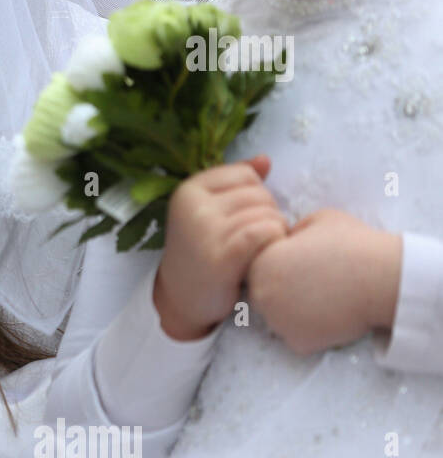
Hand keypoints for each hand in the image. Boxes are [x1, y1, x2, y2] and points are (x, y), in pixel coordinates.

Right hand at [153, 156, 287, 340]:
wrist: (184, 298)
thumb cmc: (203, 251)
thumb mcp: (210, 211)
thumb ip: (236, 184)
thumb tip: (265, 159)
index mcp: (189, 189)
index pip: (246, 174)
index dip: (256, 195)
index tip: (241, 219)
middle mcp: (193, 205)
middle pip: (260, 194)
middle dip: (267, 215)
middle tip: (252, 240)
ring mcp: (205, 230)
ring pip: (268, 213)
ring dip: (274, 233)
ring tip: (256, 250)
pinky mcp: (221, 254)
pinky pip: (266, 232)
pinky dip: (272, 244)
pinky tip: (260, 257)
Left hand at [247, 208, 401, 355]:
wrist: (382, 277)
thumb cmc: (353, 244)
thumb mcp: (317, 220)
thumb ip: (293, 230)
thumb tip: (288, 237)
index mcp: (259, 263)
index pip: (257, 270)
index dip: (280, 267)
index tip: (305, 265)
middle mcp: (260, 294)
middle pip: (265, 296)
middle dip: (283, 292)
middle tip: (314, 285)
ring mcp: (277, 321)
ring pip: (280, 319)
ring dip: (296, 313)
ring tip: (326, 300)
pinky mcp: (297, 342)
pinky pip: (299, 338)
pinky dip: (314, 332)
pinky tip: (333, 317)